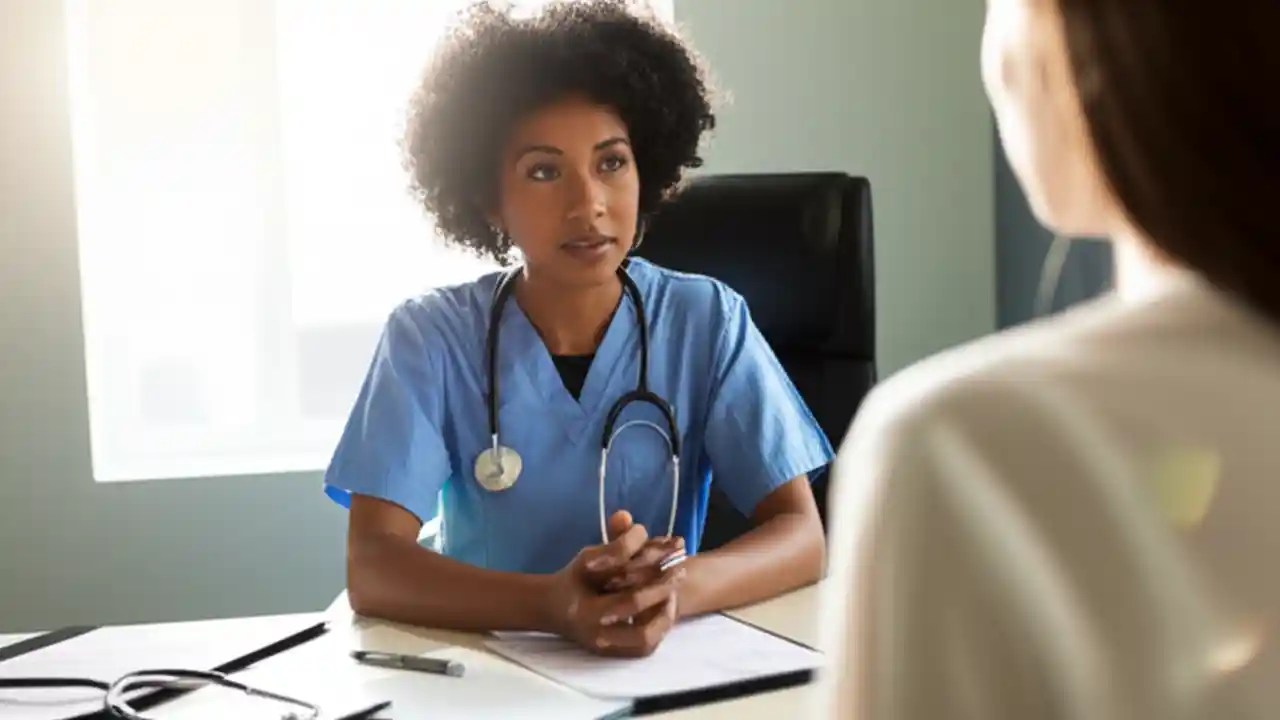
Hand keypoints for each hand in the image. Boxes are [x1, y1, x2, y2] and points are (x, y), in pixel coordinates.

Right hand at [543, 514, 686, 656]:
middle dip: (665, 594)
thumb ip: (611, 542)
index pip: (631, 600)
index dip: (655, 578)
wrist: (553, 609)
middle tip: (679, 572)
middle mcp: (598, 636)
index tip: (670, 558)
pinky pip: (644, 649)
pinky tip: (664, 607)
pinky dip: (658, 629)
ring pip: (646, 642)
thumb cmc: (574, 579)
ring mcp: (608, 649)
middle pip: (643, 626)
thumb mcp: (589, 557)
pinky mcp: (615, 655)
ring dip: (666, 617)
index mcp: (587, 611)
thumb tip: (627, 516)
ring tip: (673, 592)